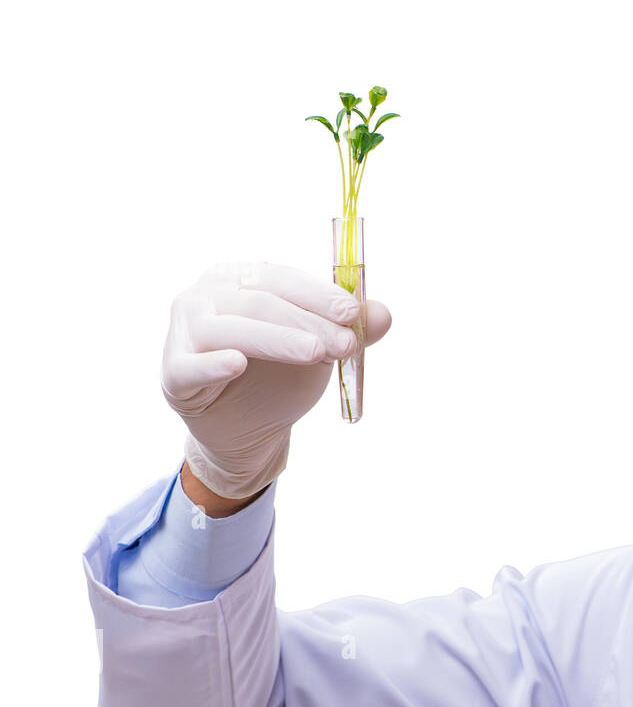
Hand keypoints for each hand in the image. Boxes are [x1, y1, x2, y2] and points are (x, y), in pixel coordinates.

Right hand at [161, 261, 392, 498]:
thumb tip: (384, 314)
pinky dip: (215, 364)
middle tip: (347, 343)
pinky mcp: (173, 372)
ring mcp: (183, 331)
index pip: (280, 278)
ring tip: (315, 352)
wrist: (246, 429)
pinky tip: (237, 364)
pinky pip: (192, 366)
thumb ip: (349, 330)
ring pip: (233, 329)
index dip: (318, 293)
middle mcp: (204, 296)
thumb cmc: (277, 376)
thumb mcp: (319, 349)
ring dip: (278, 339)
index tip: (353, 312)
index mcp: (238, 278)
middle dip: (308, 322)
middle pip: (260, 301)